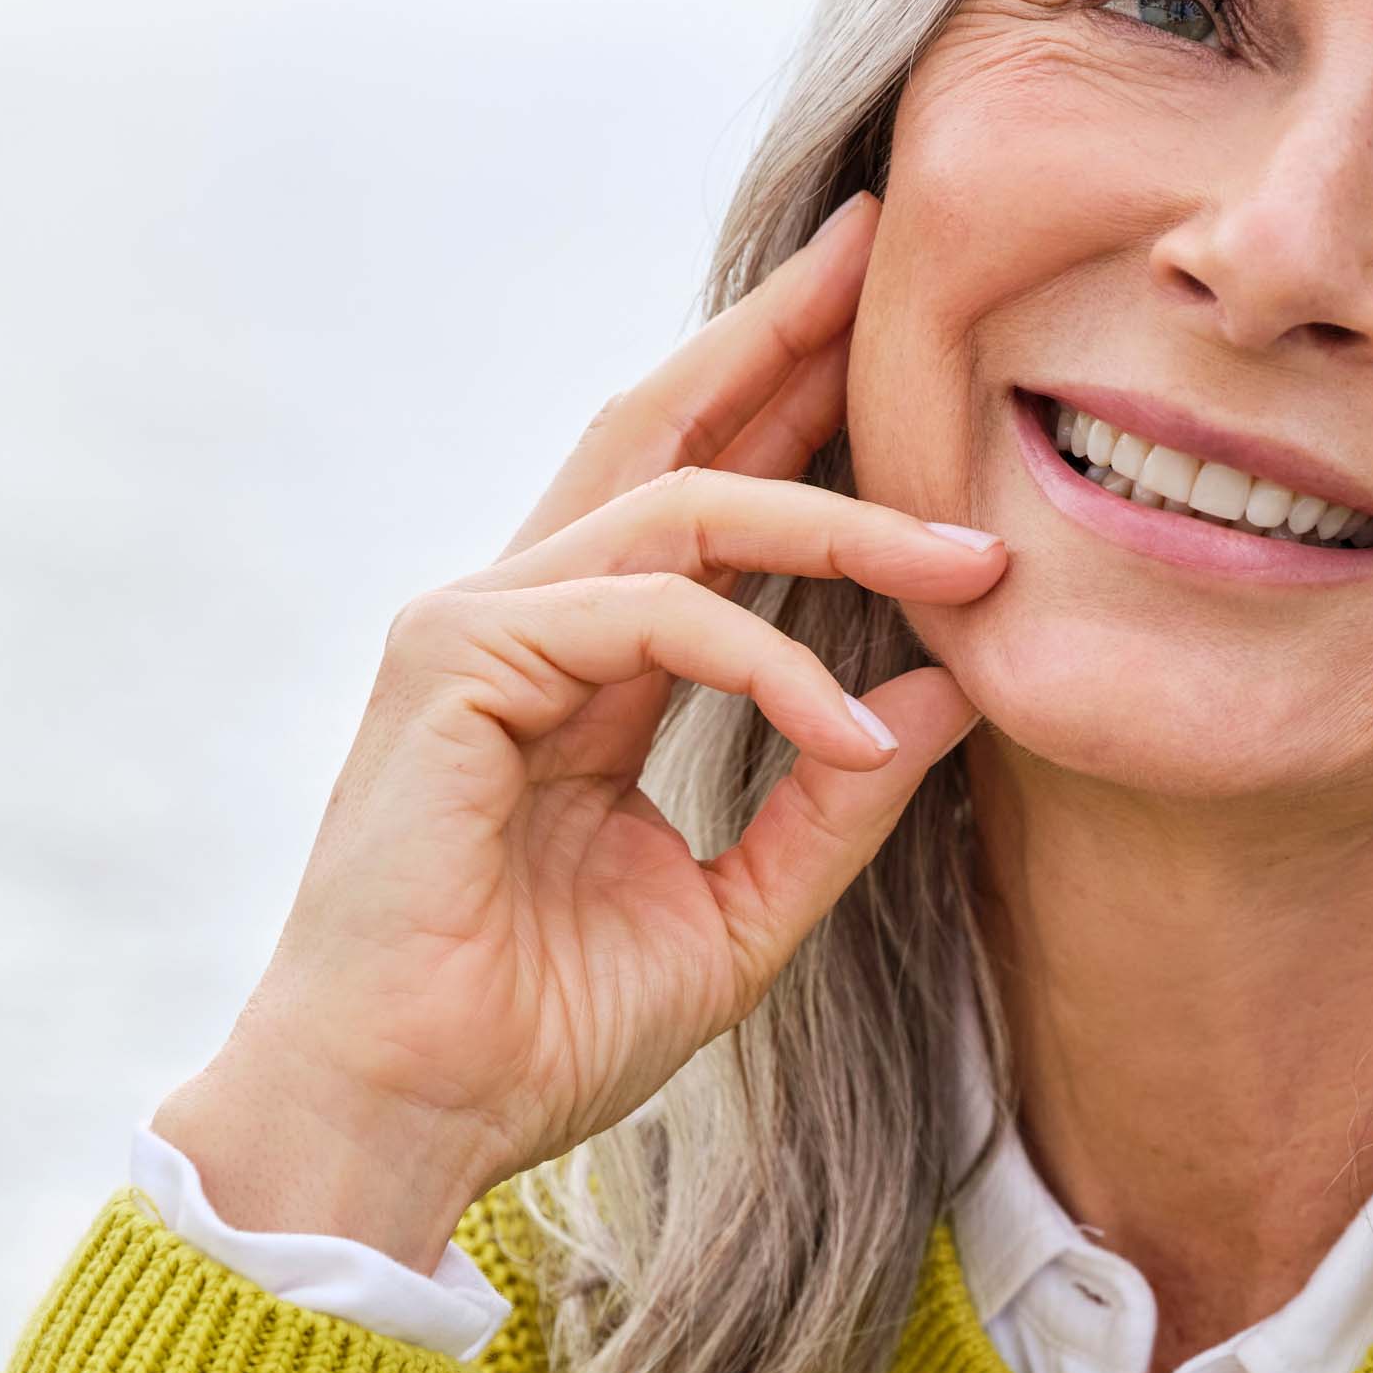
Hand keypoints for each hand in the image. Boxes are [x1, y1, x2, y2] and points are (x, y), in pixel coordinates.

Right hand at [149, 192, 1004, 1274]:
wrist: (404, 1119)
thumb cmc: (536, 1037)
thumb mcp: (733, 920)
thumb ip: (830, 810)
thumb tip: (945, 696)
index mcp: (576, 671)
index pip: (694, 501)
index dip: (785, 407)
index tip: (892, 341)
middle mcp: (519, 621)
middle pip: (665, 434)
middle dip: (782, 342)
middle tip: (887, 254)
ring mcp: (475, 629)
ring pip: (677, 507)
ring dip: (833, 519)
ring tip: (967, 562)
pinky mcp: (455, 663)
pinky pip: (649, 615)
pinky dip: (767, 662)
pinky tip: (851, 732)